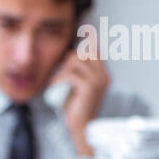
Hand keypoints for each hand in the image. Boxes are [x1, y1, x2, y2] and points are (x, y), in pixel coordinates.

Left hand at [48, 35, 110, 156]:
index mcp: (102, 74)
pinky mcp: (89, 87)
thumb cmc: (75, 108)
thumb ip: (75, 72)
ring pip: (75, 61)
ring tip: (57, 86)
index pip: (95, 51)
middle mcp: (103, 75)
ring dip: (61, 72)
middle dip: (66, 64)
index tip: (88, 30)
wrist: (81, 128)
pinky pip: (70, 74)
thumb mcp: (75, 87)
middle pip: (81, 54)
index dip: (90, 40)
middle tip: (59, 80)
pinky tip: (55, 90)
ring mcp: (98, 80)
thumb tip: (71, 55)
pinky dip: (59, 81)